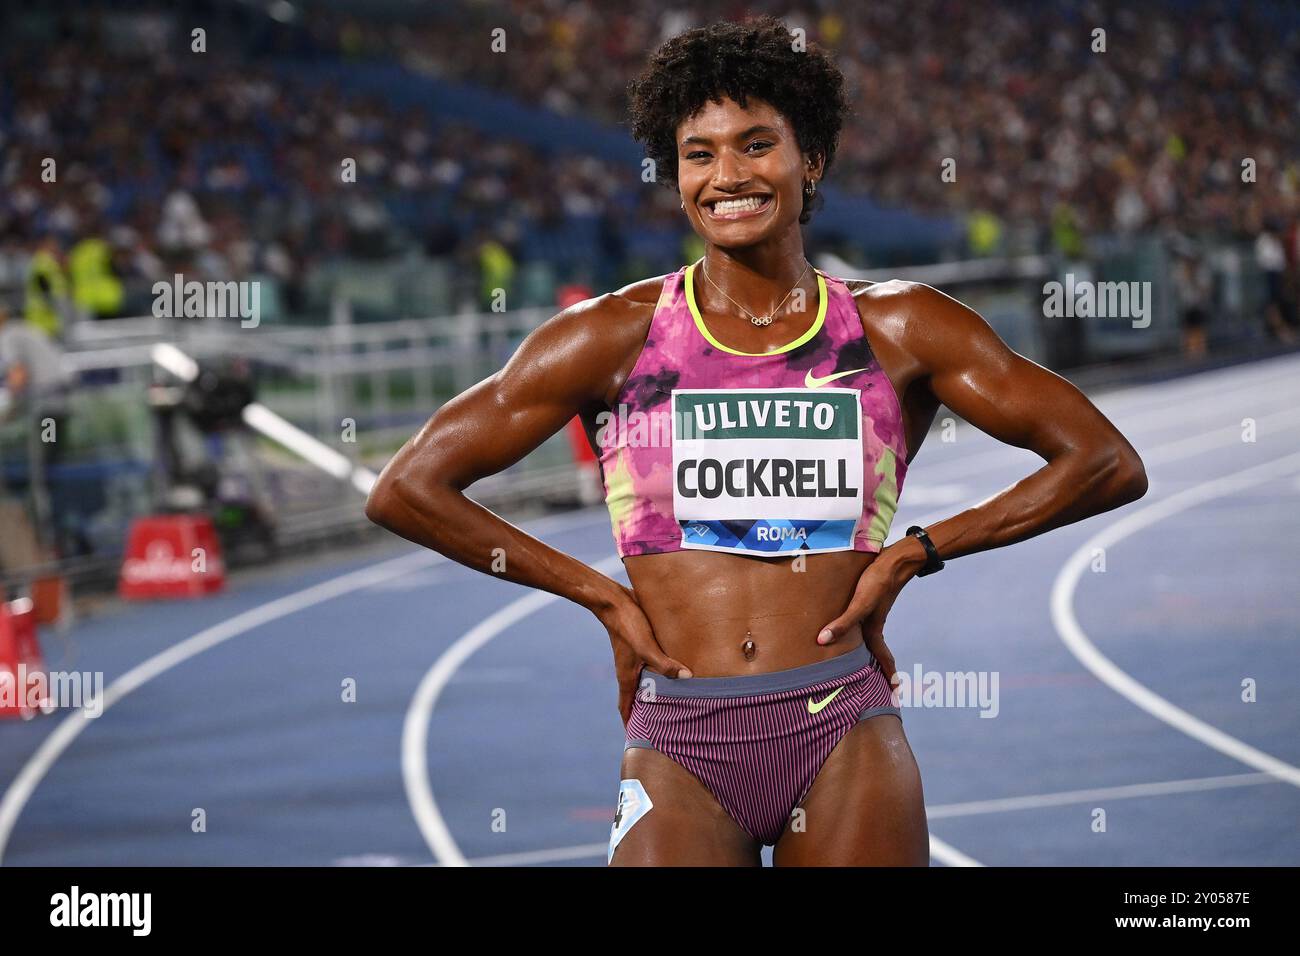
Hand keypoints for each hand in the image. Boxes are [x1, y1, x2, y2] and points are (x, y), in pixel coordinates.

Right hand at [597, 584, 692, 726]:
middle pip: (637, 697)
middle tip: (662, 723)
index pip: (626, 707)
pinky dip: (661, 672)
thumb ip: (665, 664)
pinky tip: (676, 668)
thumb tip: (687, 678)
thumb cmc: (627, 625)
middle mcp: (628, 670)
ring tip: (674, 700)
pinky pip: (651, 665)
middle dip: (646, 712)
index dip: (631, 724)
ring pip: (645, 681)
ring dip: (655, 692)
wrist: (614, 600)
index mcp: (626, 676)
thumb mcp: (647, 647)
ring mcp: (634, 658)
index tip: (637, 739)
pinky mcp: (641, 645)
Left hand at [815, 545, 921, 694]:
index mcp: (874, 629)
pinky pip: (859, 621)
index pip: (882, 658)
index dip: (887, 675)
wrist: (894, 560)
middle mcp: (873, 624)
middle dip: (875, 668)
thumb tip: (823, 640)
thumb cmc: (878, 581)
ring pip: (866, 637)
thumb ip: (843, 622)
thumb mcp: (860, 603)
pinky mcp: (866, 600)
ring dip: (865, 649)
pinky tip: (846, 626)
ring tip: (857, 661)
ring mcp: (870, 612)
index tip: (895, 693)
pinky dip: (853, 629)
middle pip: (874, 651)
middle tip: (875, 683)